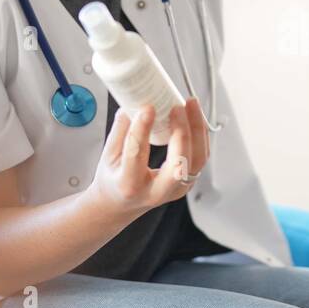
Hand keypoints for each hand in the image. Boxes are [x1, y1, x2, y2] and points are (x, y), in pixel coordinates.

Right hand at [89, 97, 209, 216]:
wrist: (121, 205)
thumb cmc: (114, 180)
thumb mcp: (108, 156)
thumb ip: (120, 129)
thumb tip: (132, 103)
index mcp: (129, 185)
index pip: (136, 155)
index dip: (142, 129)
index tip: (147, 108)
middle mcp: (156, 191)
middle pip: (179, 164)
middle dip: (182, 132)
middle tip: (177, 107)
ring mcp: (176, 189)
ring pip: (197, 160)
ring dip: (197, 129)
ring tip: (191, 104)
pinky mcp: (187, 182)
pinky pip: (200, 157)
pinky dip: (200, 135)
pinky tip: (194, 117)